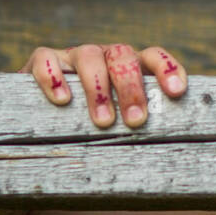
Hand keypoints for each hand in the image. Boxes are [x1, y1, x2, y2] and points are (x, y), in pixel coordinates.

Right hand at [19, 43, 187, 128]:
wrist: (39, 114)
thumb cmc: (89, 123)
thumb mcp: (117, 120)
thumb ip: (136, 125)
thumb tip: (163, 159)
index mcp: (128, 65)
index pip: (153, 56)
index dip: (167, 69)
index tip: (176, 93)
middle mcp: (104, 55)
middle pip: (123, 57)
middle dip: (132, 88)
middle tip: (136, 120)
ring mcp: (73, 56)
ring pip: (90, 57)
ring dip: (99, 88)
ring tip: (104, 121)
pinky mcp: (42, 60)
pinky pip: (46, 59)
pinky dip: (55, 77)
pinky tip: (62, 100)